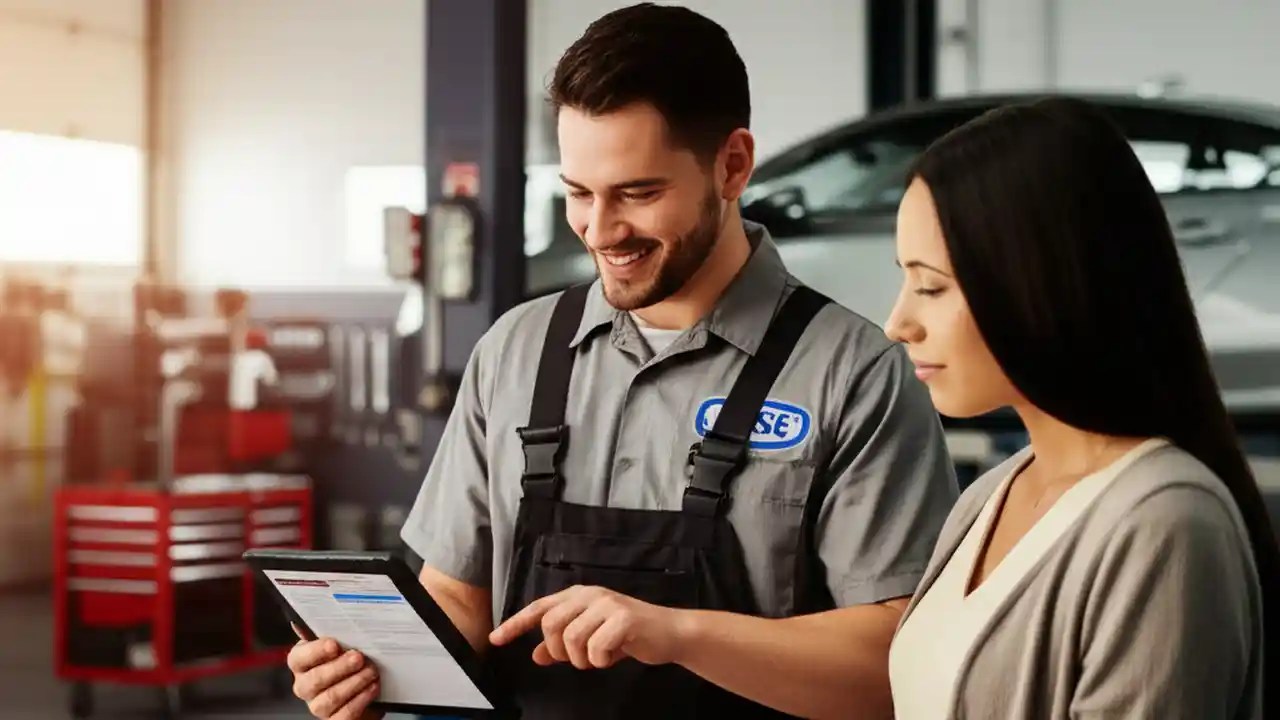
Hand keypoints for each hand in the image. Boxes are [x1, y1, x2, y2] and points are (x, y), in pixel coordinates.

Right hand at [286, 629, 382, 719]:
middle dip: (339, 667)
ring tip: (371, 672)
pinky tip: (373, 687)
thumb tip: (331, 613)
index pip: (298, 658)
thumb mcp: (345, 643)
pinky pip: (344, 714)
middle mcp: (305, 685)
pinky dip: (361, 700)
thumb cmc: (352, 661)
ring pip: (329, 698)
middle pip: (314, 680)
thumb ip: (338, 632)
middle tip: (359, 657)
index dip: (315, 651)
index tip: (334, 645)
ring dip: (354, 683)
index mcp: (302, 663)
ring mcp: (318, 705)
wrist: (368, 687)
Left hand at [488, 585, 690, 669]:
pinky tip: (612, 656)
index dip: (515, 624)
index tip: (496, 639)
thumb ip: (563, 645)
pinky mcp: (623, 618)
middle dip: (559, 649)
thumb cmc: (628, 635)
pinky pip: (596, 648)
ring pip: (571, 639)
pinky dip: (600, 661)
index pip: (539, 608)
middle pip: (550, 625)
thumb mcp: (591, 639)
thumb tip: (537, 655)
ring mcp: (607, 605)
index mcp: (578, 596)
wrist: (669, 633)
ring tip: (597, 658)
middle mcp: (590, 595)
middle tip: (575, 658)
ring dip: (581, 659)